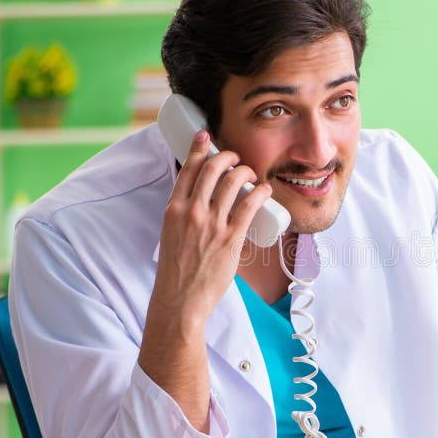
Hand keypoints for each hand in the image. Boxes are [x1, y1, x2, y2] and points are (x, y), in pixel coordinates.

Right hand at [139, 130, 271, 431]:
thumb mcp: (171, 235)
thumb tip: (201, 201)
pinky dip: (261, 192)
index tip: (208, 137)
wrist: (180, 301)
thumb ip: (184, 216)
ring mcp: (212, 225)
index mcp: (173, 210)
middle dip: (228, 156)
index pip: (188, 169)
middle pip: (213, 169)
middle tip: (237, 159)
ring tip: (252, 175)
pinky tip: (266, 190)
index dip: (200, 148)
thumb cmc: (177, 271)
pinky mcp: (231, 239)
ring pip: (233, 182)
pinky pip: (250, 206)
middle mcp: (191, 212)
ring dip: (246, 171)